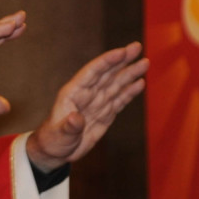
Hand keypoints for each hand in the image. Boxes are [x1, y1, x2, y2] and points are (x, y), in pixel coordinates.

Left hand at [25, 41, 147, 171]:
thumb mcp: (59, 135)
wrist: (56, 151)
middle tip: (137, 46)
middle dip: (122, 60)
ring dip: (130, 73)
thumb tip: (75, 119)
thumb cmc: (53, 141)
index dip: (107, 62)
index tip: (122, 52)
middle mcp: (86, 95)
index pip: (92, 73)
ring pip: (116, 85)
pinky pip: (119, 100)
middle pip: (107, 74)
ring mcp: (97, 103)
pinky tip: (140, 82)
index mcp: (73, 94)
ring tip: (145, 62)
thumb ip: (69, 127)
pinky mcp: (104, 114)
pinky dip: (129, 92)